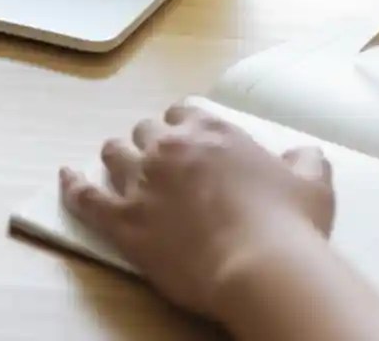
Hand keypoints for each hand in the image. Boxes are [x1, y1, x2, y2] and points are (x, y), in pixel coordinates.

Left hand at [60, 103, 333, 319]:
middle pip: (146, 130)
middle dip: (151, 142)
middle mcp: (171, 147)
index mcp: (212, 131)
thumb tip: (305, 153)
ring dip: (117, 158)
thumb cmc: (289, 226)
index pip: (183, 112)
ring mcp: (143, 181)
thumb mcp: (312, 181)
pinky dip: (72, 186)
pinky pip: (84, 196)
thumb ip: (305, 160)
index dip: (182, 125)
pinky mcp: (122, 219)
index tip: (185, 138)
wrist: (260, 266)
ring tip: (118, 166)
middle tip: (158, 161)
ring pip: (114, 153)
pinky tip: (65, 179)